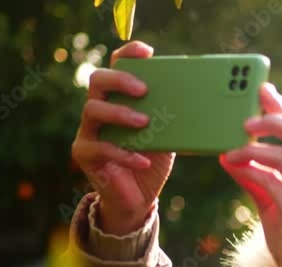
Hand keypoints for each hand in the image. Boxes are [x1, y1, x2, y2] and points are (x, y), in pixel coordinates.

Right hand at [71, 41, 175, 235]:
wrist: (138, 199)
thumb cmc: (152, 161)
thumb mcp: (166, 136)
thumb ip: (171, 118)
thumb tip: (197, 101)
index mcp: (118, 99)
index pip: (116, 66)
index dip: (128, 55)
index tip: (147, 52)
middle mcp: (99, 108)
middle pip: (98, 80)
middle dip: (120, 80)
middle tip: (143, 90)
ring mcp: (88, 130)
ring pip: (92, 109)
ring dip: (120, 113)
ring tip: (144, 123)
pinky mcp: (84, 153)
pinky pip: (99, 148)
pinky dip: (124, 153)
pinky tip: (143, 161)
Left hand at [220, 83, 281, 266]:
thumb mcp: (277, 203)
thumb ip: (259, 179)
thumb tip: (229, 156)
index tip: (263, 90)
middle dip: (274, 120)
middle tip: (245, 119)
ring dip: (253, 149)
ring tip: (230, 150)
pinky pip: (270, 183)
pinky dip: (248, 171)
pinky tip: (231, 166)